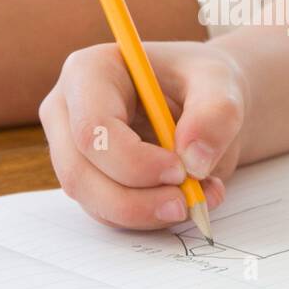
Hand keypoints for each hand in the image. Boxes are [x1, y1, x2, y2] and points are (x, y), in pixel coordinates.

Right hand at [39, 41, 248, 228]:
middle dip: (135, 201)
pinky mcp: (89, 179)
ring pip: (92, 201)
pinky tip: (187, 198)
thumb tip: (194, 162)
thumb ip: (216, 114)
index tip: (182, 171)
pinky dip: (149, 217)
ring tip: (197, 198)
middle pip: (79, 173)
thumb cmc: (203, 81)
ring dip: (146, 213)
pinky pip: (108, 213)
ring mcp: (71, 149)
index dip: (134, 161)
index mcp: (89, 71)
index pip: (92, 129)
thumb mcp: (220, 82)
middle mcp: (67, 111)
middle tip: (187, 203)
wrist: (206, 102)